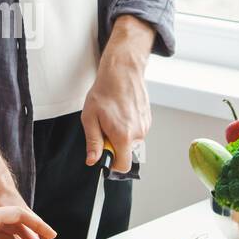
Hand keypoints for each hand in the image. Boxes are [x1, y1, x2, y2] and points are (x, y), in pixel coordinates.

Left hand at [82, 17, 153, 173]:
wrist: (122, 72)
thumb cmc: (105, 92)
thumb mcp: (90, 118)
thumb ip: (93, 142)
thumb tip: (93, 161)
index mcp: (123, 136)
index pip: (122, 166)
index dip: (111, 164)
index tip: (104, 154)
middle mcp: (138, 134)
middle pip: (125, 153)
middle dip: (114, 145)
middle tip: (104, 127)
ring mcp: (145, 127)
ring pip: (130, 142)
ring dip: (120, 135)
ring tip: (113, 116)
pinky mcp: (148, 120)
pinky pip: (136, 131)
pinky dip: (128, 127)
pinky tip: (121, 112)